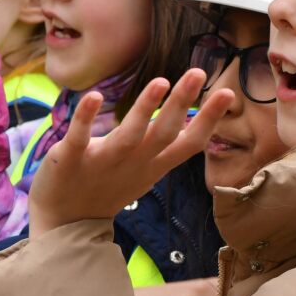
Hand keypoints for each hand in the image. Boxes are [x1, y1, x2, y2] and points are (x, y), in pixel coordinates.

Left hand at [27, 71, 232, 235]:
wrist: (67, 222)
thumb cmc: (111, 188)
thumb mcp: (147, 171)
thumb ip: (167, 147)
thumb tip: (192, 121)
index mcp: (154, 164)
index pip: (189, 142)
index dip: (209, 119)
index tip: (227, 92)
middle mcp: (134, 162)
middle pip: (164, 132)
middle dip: (181, 102)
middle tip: (199, 72)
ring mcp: (104, 162)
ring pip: (129, 134)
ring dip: (145, 108)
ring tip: (161, 81)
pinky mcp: (72, 159)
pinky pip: (80, 137)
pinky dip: (86, 118)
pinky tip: (94, 95)